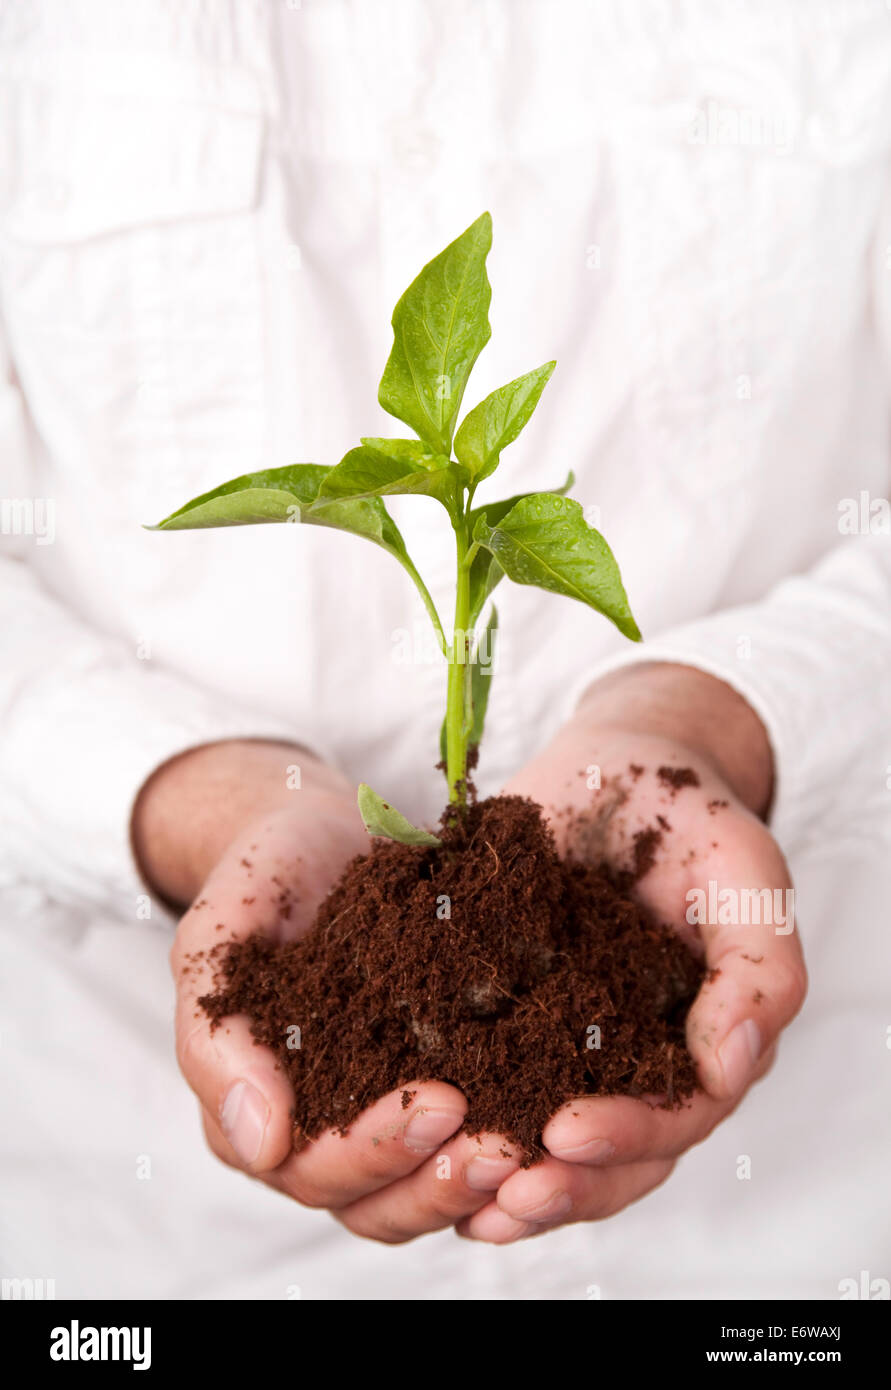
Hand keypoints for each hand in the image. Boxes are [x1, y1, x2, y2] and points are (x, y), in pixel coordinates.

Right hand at [134, 740, 526, 1240]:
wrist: (318, 832)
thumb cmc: (261, 881)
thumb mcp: (219, 935)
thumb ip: (216, 1035)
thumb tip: (260, 1145)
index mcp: (256, 1108)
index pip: (309, 1167)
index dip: (372, 1149)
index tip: (439, 1103)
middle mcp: (317, 1131)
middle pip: (373, 1201)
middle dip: (436, 1181)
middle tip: (501, 1143)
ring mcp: (377, 1114)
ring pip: (422, 1193)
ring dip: (473, 1182)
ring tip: (526, 1146)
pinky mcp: (435, 1083)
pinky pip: (466, 1141)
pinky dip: (506, 1147)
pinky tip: (556, 1124)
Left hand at [456, 663, 807, 1243]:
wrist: (612, 765)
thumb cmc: (688, 812)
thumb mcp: (743, 870)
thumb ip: (760, 966)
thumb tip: (735, 1065)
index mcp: (701, 1042)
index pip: (677, 1116)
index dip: (628, 1134)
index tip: (567, 1131)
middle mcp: (636, 1062)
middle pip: (610, 1155)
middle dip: (560, 1182)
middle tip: (506, 1192)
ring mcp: (568, 1047)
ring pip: (546, 1141)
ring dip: (506, 1178)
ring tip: (459, 1199)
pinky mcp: (505, 1020)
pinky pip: (486, 1084)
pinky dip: (457, 1122)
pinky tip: (412, 1144)